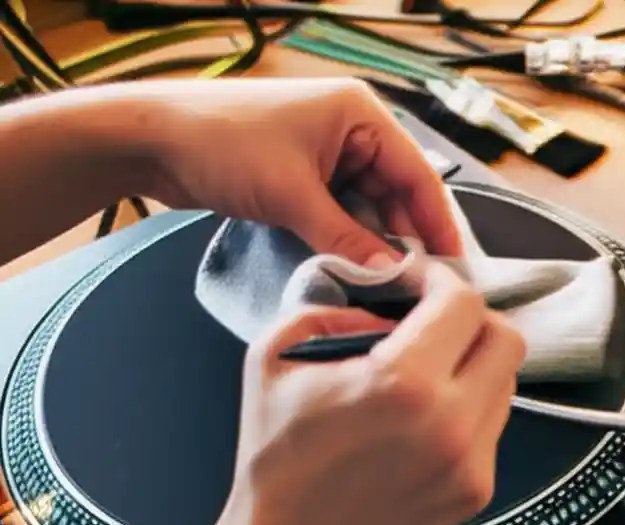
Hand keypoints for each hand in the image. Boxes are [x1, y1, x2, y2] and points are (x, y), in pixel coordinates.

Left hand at [142, 76, 460, 262]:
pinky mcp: (306, 176)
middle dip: (405, 240)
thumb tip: (390, 278)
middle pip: (398, 194)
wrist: (149, 140)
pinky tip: (355, 270)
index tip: (453, 268)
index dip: (437, 224)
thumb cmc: (221, 144)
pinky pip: (342, 213)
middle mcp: (352, 130)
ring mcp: (329, 153)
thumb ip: (347, 239)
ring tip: (387, 287)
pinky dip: (348, 240)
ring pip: (370, 209)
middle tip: (419, 288)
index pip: (418, 175)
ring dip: (374, 244)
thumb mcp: (292, 196)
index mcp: (361, 114)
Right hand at [202, 261, 524, 524]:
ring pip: (504, 383)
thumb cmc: (274, 467)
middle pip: (506, 338)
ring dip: (472, 364)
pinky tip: (422, 421)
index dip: (441, 280)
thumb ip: (329, 312)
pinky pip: (491, 426)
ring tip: (423, 374)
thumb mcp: (273, 361)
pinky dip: (466, 408)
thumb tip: (379, 305)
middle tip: (432, 321)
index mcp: (403, 385)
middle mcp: (451, 423)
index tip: (420, 282)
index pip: (463, 304)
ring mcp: (472, 463)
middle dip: (470, 319)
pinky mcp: (477, 492)